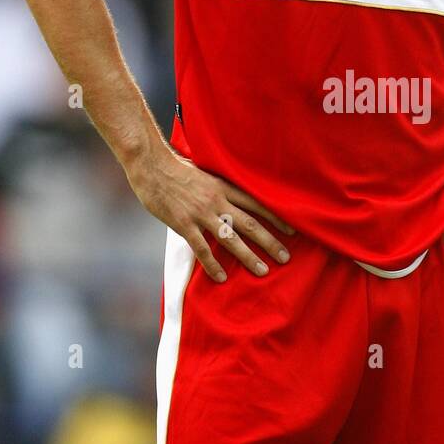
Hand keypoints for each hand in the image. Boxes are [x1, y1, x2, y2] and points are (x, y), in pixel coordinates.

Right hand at [126, 142, 293, 282]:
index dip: (276, 218)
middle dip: (270, 242)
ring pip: (231, 239)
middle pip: (250, 224)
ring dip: (248, 256)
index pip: (257, 204)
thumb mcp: (205, 173)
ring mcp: (201, 213)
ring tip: (263, 271)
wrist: (151, 165)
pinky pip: (202, 248)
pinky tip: (221, 278)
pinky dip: (212, 265)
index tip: (292, 231)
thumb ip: (219, 187)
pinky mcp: (184, 224)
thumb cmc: (175, 168)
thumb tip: (231, 199)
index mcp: (224, 186)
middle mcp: (217, 200)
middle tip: (285, 257)